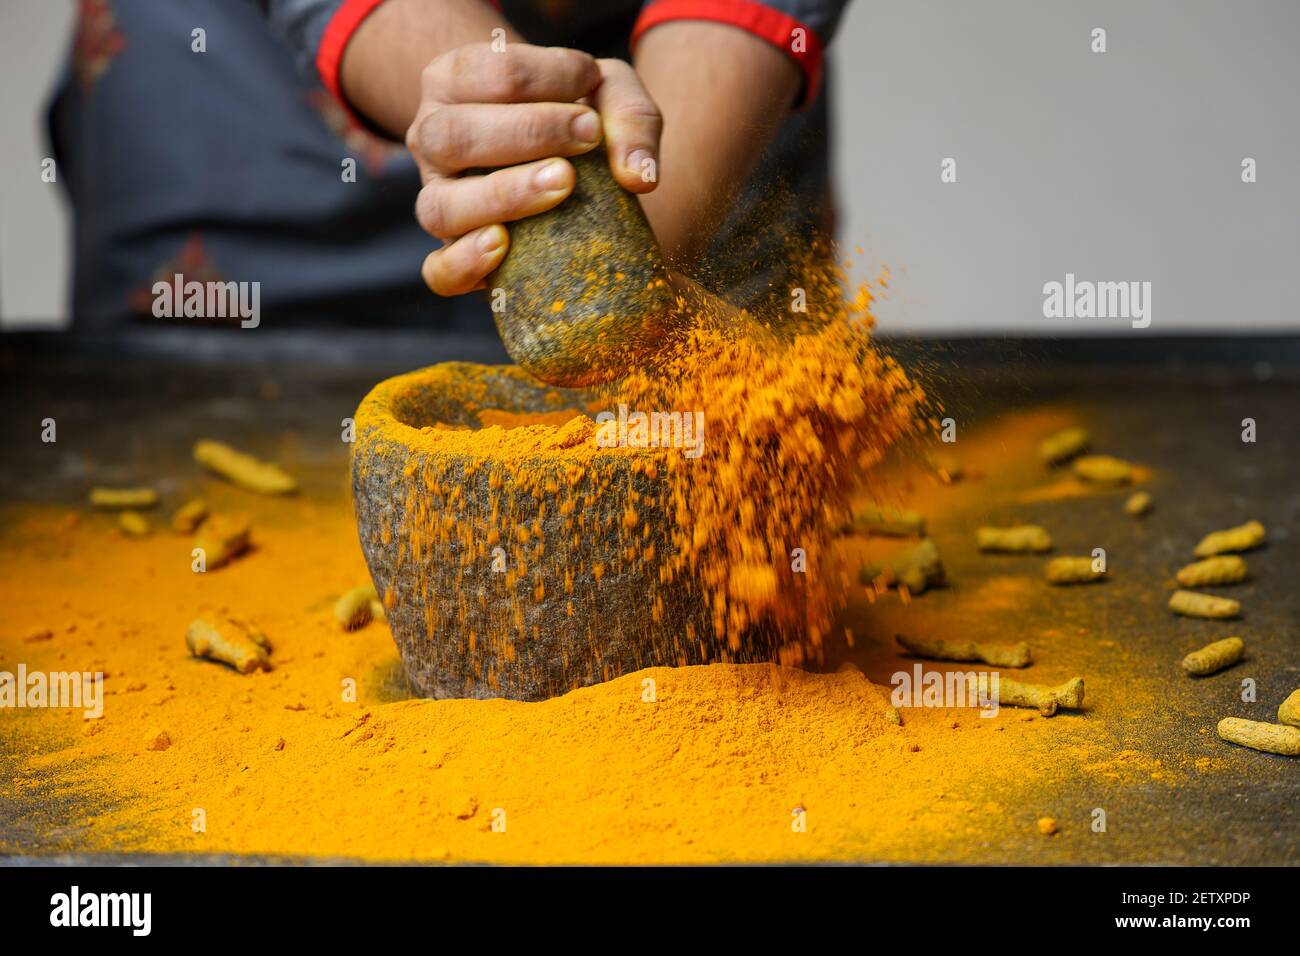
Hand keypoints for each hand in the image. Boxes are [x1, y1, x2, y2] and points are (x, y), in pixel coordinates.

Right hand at [407, 43, 661, 295]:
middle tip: (588, 134)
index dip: (544, 74)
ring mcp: (438, 200)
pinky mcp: (451, 255)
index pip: (485, 72)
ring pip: (441, 206)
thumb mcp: (606, 95)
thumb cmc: (576, 116)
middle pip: (452, 136)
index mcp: (453, 83)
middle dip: (527, 131)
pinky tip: (503, 246)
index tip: (591, 80)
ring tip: (562, 183)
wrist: (564, 163)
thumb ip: (629, 116)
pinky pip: (439, 271)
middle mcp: (432, 140)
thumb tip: (639, 176)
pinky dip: (466, 262)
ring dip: (504, 194)